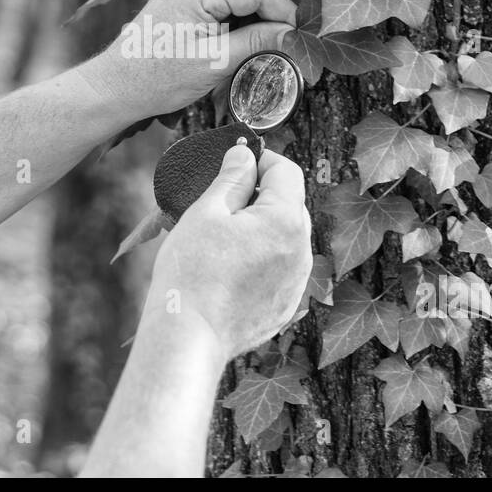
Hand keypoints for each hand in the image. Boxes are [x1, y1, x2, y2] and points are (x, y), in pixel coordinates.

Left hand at [78, 0, 297, 120]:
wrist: (117, 85)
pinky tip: (244, 29)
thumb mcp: (215, 63)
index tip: (297, 34)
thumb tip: (292, 33)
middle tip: (285, 27)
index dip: (282, 10)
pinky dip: (238, 2)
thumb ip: (256, 42)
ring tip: (267, 30)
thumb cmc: (159, 78)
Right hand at [142, 145, 311, 359]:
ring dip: (260, 229)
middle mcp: (302, 251)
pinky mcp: (286, 306)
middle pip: (289, 204)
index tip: (234, 166)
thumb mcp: (206, 212)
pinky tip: (229, 270)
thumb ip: (231, 179)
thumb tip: (244, 154)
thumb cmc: (192, 272)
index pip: (286, 171)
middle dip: (259, 196)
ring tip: (221, 241)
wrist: (189, 338)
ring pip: (285, 238)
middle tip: (220, 204)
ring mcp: (296, 283)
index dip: (260, 161)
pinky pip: (280, 270)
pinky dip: (261, 260)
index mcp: (286, 221)